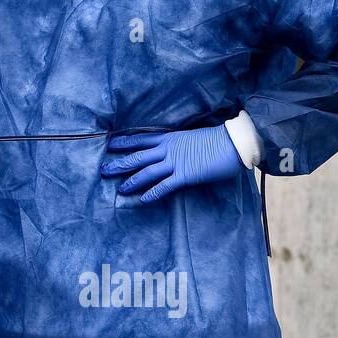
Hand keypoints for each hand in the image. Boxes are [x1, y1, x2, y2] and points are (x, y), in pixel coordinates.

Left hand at [100, 125, 242, 202]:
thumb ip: (178, 145)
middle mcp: (168, 149)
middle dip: (119, 163)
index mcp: (169, 138)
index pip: (140, 139)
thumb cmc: (216, 140)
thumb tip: (172, 152)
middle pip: (137, 156)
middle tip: (103, 169)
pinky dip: (152, 193)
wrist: (233, 142)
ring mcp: (175, 162)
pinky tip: (142, 200)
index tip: (109, 144)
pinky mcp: (185, 175)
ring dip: (131, 180)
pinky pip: (164, 185)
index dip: (124, 142)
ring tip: (119, 189)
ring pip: (146, 171)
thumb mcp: (191, 138)